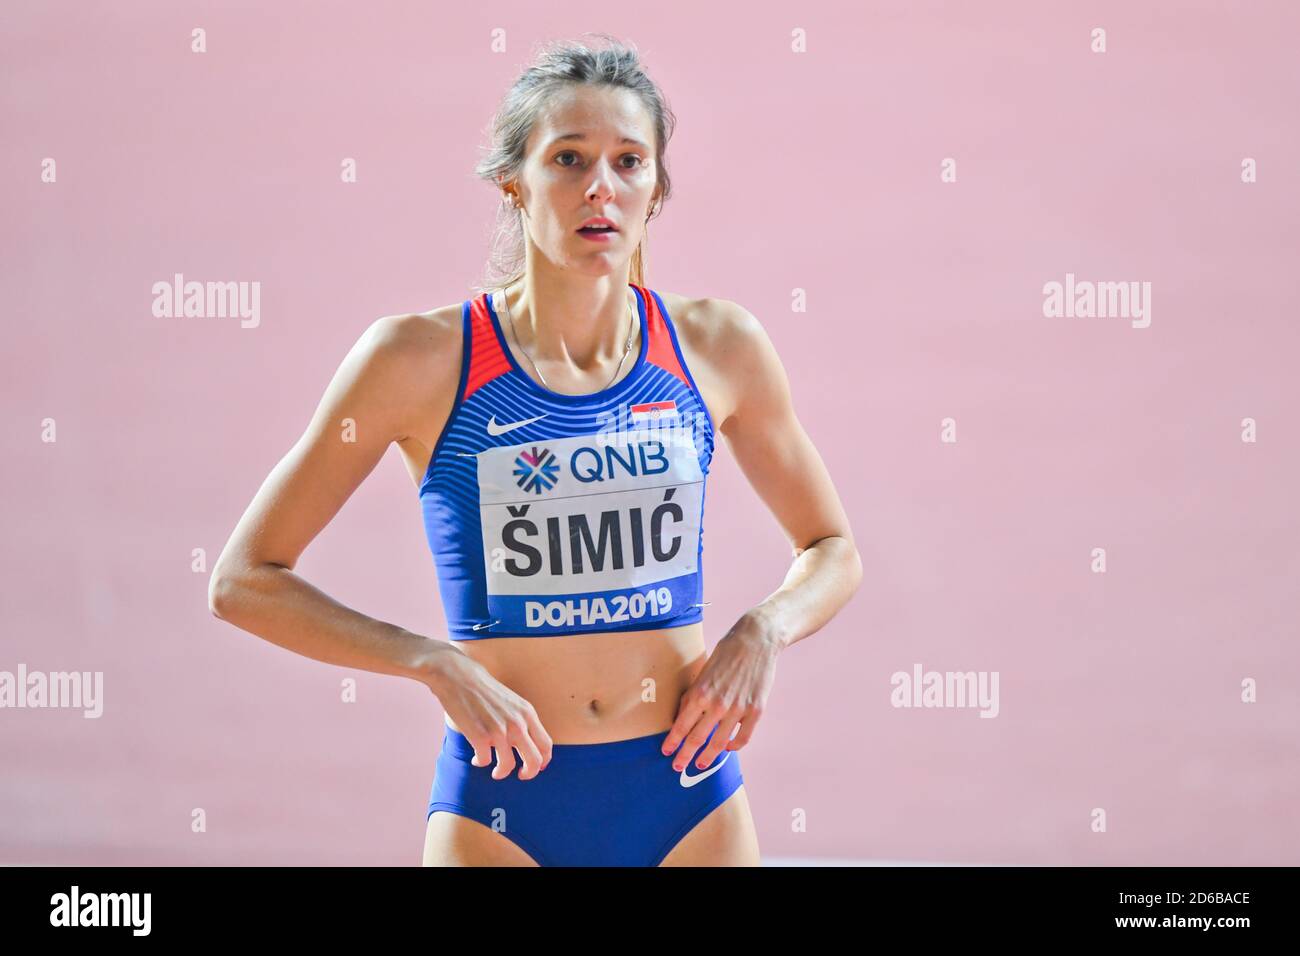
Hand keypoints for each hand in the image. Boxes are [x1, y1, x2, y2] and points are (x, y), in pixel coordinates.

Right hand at [420, 642, 552, 780]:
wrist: (457, 675)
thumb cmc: (483, 687)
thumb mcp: (511, 701)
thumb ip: (520, 719)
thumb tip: (525, 742)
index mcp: (527, 713)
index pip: (546, 745)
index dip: (543, 761)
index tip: (536, 767)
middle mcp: (517, 724)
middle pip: (534, 761)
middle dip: (528, 773)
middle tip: (520, 775)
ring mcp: (499, 731)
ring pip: (508, 766)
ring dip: (501, 772)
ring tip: (494, 770)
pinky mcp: (479, 736)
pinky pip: (484, 761)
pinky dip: (480, 763)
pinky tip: (476, 758)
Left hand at [660, 611, 781, 771]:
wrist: (756, 640)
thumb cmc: (726, 653)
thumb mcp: (702, 672)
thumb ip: (693, 695)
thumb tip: (684, 716)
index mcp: (700, 693)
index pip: (681, 726)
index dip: (672, 742)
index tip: (666, 751)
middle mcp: (717, 704)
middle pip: (697, 740)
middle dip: (685, 756)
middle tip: (678, 766)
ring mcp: (738, 710)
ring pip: (719, 744)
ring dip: (707, 757)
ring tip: (700, 764)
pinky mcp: (755, 711)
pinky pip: (742, 738)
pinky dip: (734, 747)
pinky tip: (728, 747)